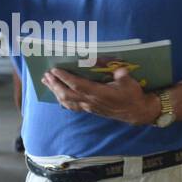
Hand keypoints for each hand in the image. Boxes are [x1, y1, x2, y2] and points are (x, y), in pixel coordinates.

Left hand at [42, 66, 157, 123]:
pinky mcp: (89, 110)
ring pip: (67, 101)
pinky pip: (72, 106)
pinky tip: (57, 95)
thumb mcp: (129, 82)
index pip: (77, 85)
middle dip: (55, 85)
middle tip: (45, 75)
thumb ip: (121, 75)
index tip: (54, 70)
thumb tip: (117, 69)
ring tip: (47, 82)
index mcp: (99, 94)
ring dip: (55, 92)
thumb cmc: (132, 95)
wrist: (136, 112)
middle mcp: (91, 102)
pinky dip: (62, 100)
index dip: (65, 78)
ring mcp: (89, 107)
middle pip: (67, 94)